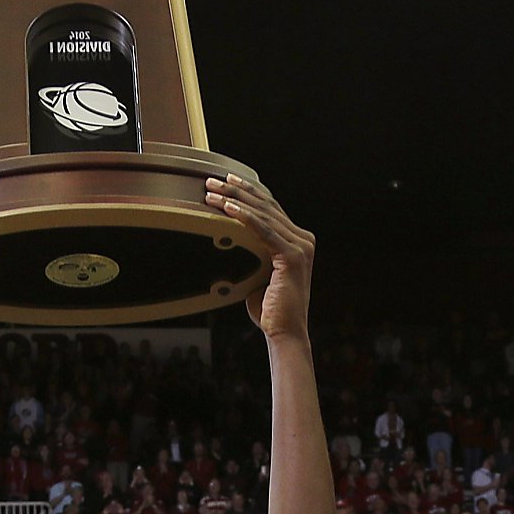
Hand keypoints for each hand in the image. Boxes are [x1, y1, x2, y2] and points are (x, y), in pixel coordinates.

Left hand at [205, 175, 313, 339]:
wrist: (285, 332)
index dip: (248, 192)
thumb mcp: (258, 275)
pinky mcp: (292, 256)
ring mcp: (300, 246)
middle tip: (211, 180)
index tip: (226, 181)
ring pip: (263, 214)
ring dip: (235, 199)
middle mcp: (303, 239)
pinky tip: (228, 208)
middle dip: (237, 190)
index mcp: (296, 241)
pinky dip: (244, 217)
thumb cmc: (270, 310)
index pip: (270, 209)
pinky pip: (264, 230)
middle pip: (266, 205)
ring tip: (212, 192)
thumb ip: (252, 256)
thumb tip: (228, 244)